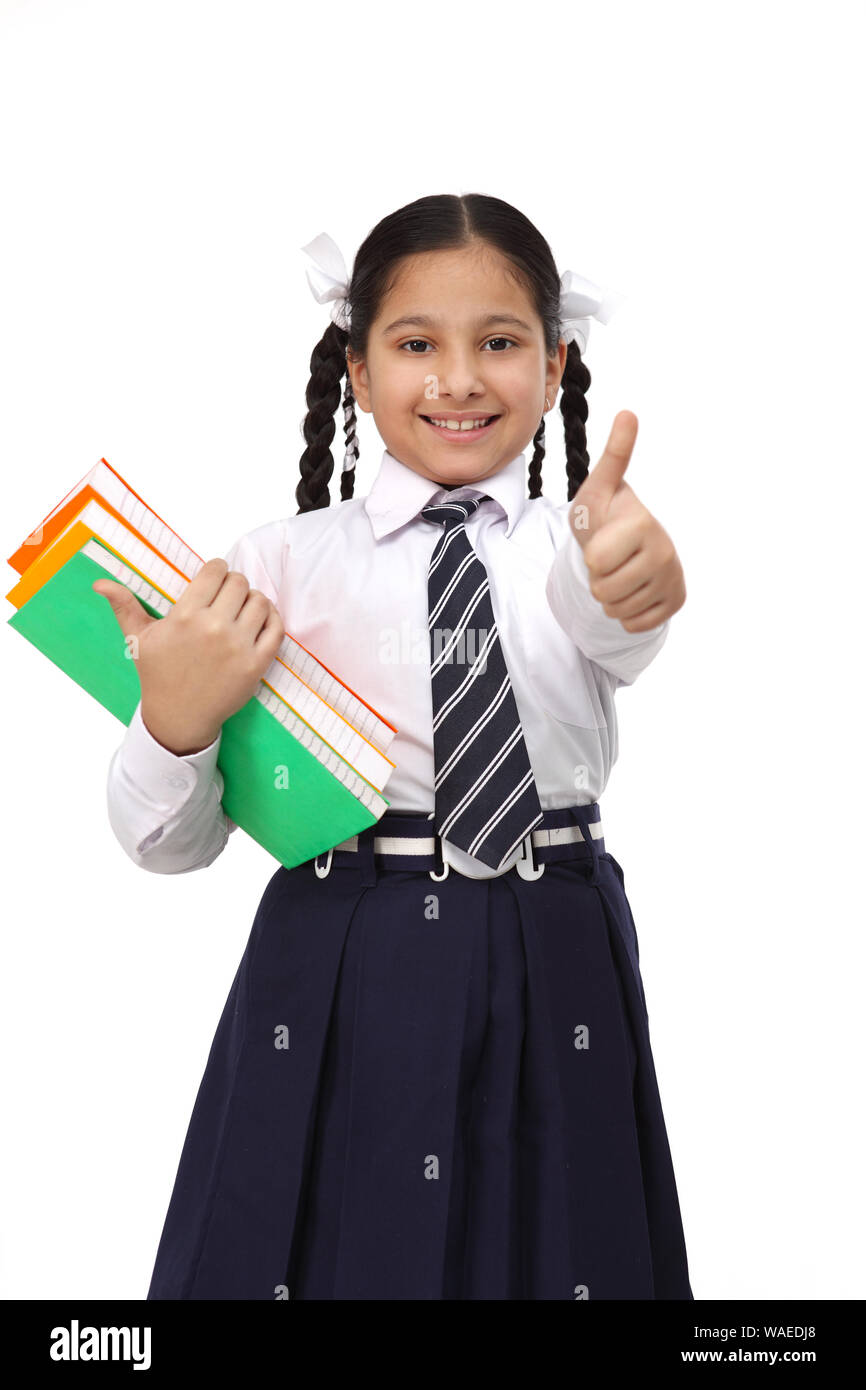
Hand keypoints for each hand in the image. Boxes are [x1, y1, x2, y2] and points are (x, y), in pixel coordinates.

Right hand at [92, 559, 284, 753]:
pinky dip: (272, 618)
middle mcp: (213, 628)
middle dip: (234, 585)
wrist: (179, 716)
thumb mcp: (138, 639)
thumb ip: (123, 606)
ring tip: (243, 608)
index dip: (217, 569)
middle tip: (228, 595)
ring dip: (254, 600)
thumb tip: (99, 583)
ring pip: (260, 602)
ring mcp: (238, 647)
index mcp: (185, 616)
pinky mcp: (256, 664)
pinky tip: (261, 620)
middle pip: (239, 583)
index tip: (215, 578)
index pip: (215, 571)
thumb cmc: (158, 674)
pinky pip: (275, 628)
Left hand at [568, 410, 685, 632]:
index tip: (603, 539)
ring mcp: (673, 579)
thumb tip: (628, 412)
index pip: (597, 564)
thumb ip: (613, 457)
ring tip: (619, 572)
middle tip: (609, 559)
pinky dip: (627, 612)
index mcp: (643, 523)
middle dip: (598, 579)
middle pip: (605, 590)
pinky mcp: (675, 602)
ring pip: (617, 610)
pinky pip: (634, 624)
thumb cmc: (605, 516)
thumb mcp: (598, 489)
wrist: (626, 547)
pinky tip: (633, 589)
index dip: (590, 556)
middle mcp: (665, 551)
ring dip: (610, 596)